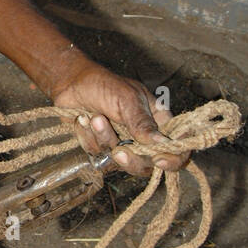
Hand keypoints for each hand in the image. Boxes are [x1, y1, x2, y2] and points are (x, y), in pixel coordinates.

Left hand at [51, 64, 188, 177]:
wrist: (71, 84)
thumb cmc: (104, 85)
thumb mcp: (127, 100)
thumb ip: (143, 123)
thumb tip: (162, 144)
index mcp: (158, 120)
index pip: (176, 146)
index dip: (174, 158)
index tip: (160, 160)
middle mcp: (142, 135)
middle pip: (148, 163)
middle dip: (132, 158)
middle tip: (118, 150)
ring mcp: (121, 143)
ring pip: (120, 161)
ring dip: (105, 139)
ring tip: (95, 118)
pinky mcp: (101, 147)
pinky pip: (98, 155)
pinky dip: (89, 139)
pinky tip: (85, 120)